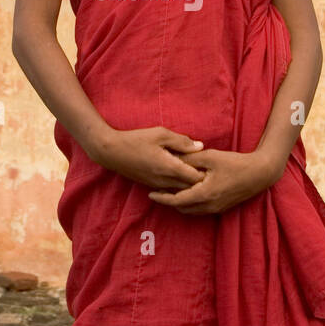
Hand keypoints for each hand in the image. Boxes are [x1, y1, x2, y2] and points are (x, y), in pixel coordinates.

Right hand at [89, 126, 207, 189]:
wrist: (111, 152)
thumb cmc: (136, 139)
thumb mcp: (160, 134)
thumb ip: (182, 141)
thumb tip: (201, 146)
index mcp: (170, 167)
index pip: (196, 177)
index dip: (206, 173)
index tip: (212, 166)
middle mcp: (165, 180)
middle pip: (190, 187)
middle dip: (201, 181)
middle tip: (210, 172)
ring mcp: (157, 185)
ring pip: (181, 191)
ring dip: (190, 184)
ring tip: (199, 175)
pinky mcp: (151, 185)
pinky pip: (171, 189)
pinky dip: (179, 185)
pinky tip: (182, 176)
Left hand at [146, 148, 282, 214]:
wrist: (260, 173)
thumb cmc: (235, 163)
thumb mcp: (210, 157)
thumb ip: (190, 159)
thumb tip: (172, 158)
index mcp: (204, 194)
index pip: (177, 201)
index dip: (162, 198)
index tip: (150, 194)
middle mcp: (209, 206)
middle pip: (182, 208)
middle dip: (169, 201)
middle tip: (158, 191)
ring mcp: (216, 208)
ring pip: (191, 210)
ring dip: (180, 203)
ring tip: (170, 191)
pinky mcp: (222, 207)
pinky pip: (200, 209)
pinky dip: (190, 203)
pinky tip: (188, 192)